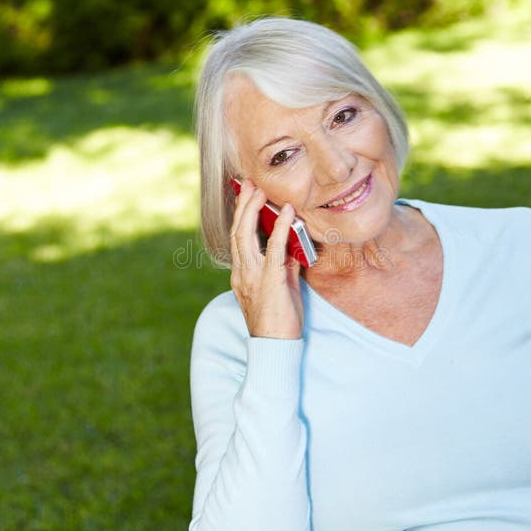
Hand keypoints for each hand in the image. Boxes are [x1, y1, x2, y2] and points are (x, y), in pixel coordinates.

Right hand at [229, 180, 303, 338]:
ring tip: (260, 189)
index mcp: (241, 274)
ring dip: (253, 209)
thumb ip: (284, 264)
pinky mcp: (269, 281)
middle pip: (237, 231)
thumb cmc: (280, 321)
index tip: (245, 195)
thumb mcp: (282, 286)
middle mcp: (241, 273)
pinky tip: (286, 212)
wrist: (275, 348)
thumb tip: (292, 242)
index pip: (237, 239)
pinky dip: (279, 227)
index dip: (240, 215)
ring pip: (245, 235)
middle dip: (242, 205)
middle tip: (249, 183)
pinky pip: (273, 248)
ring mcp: (251, 277)